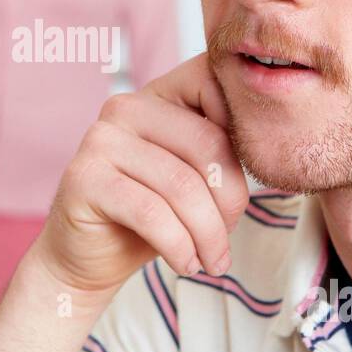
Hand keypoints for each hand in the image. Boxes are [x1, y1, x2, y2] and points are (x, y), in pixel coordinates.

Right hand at [31, 53, 249, 296]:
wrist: (88, 258)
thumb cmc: (149, 218)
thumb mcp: (195, 179)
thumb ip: (222, 152)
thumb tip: (268, 149)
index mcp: (157, 96)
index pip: (216, 88)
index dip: (245, 136)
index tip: (244, 187)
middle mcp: (125, 107)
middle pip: (208, 144)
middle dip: (231, 201)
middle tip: (228, 239)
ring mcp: (100, 139)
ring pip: (182, 185)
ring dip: (208, 234)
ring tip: (212, 260)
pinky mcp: (84, 178)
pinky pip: (151, 213)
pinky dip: (179, 246)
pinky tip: (186, 264)